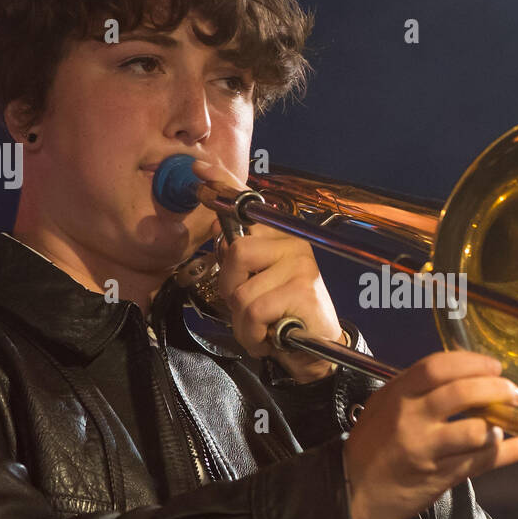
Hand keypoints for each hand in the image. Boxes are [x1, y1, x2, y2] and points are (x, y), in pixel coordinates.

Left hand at [193, 158, 344, 382]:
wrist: (318, 351)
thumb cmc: (281, 316)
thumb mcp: (253, 286)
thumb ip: (239, 262)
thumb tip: (220, 239)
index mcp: (278, 238)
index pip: (248, 203)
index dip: (222, 183)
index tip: (199, 167)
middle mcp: (292, 244)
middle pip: (236, 252)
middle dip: (232, 288)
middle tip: (249, 307)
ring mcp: (300, 265)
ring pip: (241, 291)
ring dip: (243, 321)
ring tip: (263, 327)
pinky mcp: (302, 290)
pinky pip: (254, 311)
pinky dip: (253, 334)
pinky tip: (271, 337)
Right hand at [341, 350, 517, 518]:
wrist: (353, 490)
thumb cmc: (371, 445)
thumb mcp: (384, 405)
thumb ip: (417, 388)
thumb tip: (463, 374)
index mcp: (398, 395)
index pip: (438, 366)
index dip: (472, 362)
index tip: (493, 366)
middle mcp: (412, 419)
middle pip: (462, 394)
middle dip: (497, 388)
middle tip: (513, 391)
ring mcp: (426, 450)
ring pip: (476, 432)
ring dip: (499, 425)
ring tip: (503, 424)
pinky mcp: (439, 477)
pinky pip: (482, 462)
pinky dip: (510, 453)